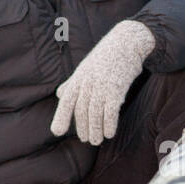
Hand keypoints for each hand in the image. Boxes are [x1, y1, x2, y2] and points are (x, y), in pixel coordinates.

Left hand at [50, 20, 156, 143]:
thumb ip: (72, 82)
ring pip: (95, 113)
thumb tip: (60, 94)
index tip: (57, 131)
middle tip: (86, 139)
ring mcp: (102, 86)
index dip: (61, 117)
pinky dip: (109, 124)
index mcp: (79, 78)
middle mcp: (88, 83)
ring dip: (95, 130)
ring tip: (97, 141)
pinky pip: (111, 111)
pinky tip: (109, 133)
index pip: (67, 100)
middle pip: (81, 110)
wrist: (127, 42)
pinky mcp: (117, 88)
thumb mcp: (85, 68)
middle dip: (83, 127)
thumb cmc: (106, 57)